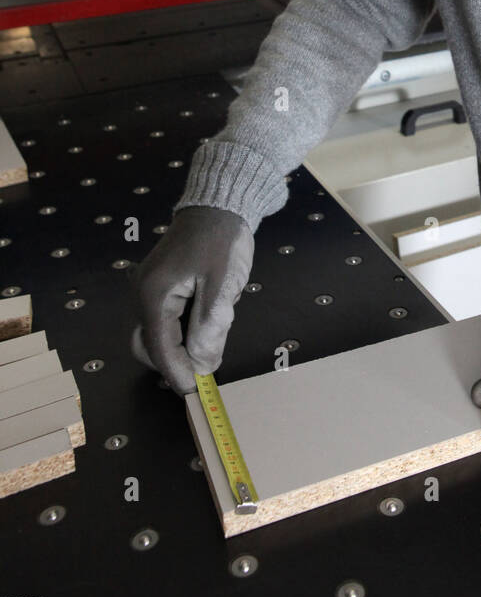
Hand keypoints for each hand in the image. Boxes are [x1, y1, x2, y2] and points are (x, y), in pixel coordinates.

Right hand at [131, 206, 254, 395]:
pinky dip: (180, 330)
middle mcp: (141, 294)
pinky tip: (204, 321)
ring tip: (210, 339)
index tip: (196, 391)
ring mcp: (146, 289)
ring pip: (154, 334)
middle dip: (173, 363)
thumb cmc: (221, 241)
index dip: (177, 373)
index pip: (159, 347)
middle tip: (204, 370)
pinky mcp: (157, 287)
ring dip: (178, 346)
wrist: (218, 206)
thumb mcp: (222, 286)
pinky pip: (162, 319)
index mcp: (153, 294)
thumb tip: (202, 365)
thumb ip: (210, 327)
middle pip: (147, 346)